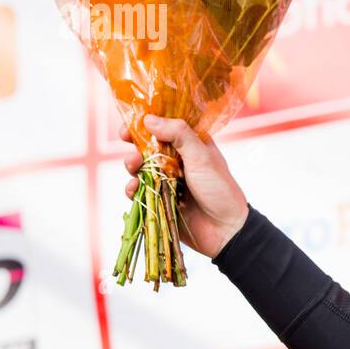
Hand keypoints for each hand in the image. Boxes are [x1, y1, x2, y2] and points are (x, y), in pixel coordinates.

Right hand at [122, 115, 248, 258]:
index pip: (167, 126)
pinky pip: (139, 191)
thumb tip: (149, 119)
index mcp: (192, 145)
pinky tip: (133, 189)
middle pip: (148, 145)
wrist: (225, 229)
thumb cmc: (219, 188)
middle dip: (134, 141)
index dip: (148, 121)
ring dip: (133, 164)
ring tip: (133, 164)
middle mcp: (178, 160)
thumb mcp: (201, 156)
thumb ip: (178, 134)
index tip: (133, 119)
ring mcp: (167, 180)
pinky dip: (132, 188)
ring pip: (141, 168)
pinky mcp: (159, 200)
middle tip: (125, 137)